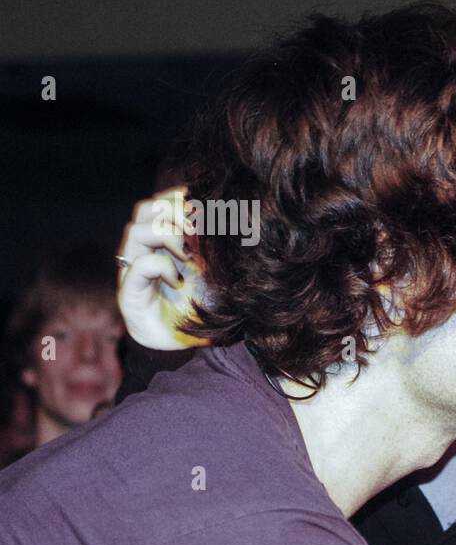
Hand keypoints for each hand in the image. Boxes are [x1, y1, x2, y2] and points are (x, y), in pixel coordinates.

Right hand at [117, 187, 209, 350]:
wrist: (186, 348)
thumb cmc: (203, 306)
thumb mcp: (216, 271)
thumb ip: (216, 246)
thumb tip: (236, 217)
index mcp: (164, 241)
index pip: (161, 202)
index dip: (178, 196)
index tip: (204, 201)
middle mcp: (145, 250)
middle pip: (146, 209)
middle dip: (174, 212)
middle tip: (198, 229)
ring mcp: (134, 269)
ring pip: (137, 230)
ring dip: (168, 235)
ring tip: (189, 255)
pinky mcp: (130, 293)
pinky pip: (139, 265)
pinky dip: (161, 266)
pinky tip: (178, 280)